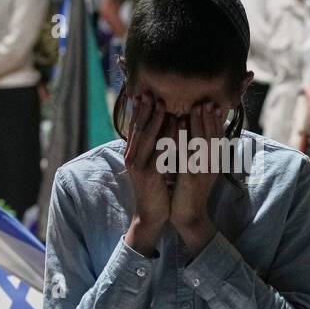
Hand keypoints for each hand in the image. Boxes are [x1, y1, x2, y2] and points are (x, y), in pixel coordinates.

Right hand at [122, 92, 169, 255]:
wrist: (151, 214)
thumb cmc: (154, 188)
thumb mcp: (149, 165)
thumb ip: (151, 148)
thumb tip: (157, 127)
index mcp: (132, 154)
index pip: (134, 128)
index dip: (139, 111)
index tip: (143, 94)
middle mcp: (132, 158)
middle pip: (139, 129)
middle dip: (146, 110)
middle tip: (152, 93)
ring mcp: (140, 166)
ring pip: (149, 138)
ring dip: (157, 120)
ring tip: (165, 104)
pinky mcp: (152, 174)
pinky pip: (162, 151)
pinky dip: (170, 138)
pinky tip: (178, 127)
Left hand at [170, 101, 223, 254]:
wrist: (189, 216)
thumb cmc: (189, 192)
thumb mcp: (198, 171)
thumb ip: (200, 154)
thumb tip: (198, 135)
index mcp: (214, 163)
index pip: (218, 138)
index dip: (216, 121)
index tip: (214, 105)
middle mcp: (212, 165)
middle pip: (213, 136)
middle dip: (210, 118)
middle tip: (206, 101)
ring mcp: (202, 171)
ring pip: (203, 142)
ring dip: (199, 123)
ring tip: (195, 107)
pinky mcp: (190, 176)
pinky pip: (187, 152)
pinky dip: (184, 136)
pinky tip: (178, 125)